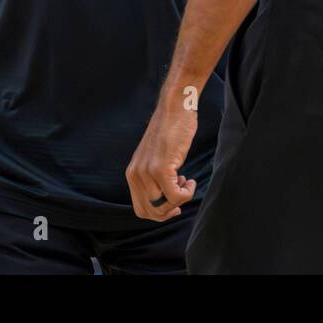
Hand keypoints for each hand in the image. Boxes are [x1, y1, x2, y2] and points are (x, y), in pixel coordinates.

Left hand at [126, 91, 197, 221]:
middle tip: (183, 194)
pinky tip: (191, 180)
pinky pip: (176, 196)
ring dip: (180, 199)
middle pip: (151, 212)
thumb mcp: (155, 158)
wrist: (174, 108)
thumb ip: (154, 177)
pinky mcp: (161, 168)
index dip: (159, 213)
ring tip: (186, 181)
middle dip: (170, 210)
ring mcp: (147, 172)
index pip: (141, 209)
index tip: (174, 205)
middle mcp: (136, 175)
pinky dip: (187, 194)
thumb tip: (165, 200)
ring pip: (164, 205)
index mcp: (132, 174)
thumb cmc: (171, 131)